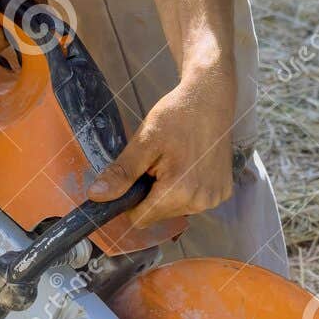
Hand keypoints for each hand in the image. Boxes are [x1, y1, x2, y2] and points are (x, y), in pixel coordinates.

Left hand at [87, 59, 238, 227]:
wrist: (210, 99)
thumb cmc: (177, 116)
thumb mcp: (144, 141)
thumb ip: (122, 173)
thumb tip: (96, 195)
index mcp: (179, 192)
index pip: (140, 219)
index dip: (131, 201)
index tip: (136, 176)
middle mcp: (200, 202)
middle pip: (159, 214)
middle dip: (152, 193)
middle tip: (158, 162)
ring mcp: (214, 199)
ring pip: (176, 209)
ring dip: (169, 192)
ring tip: (176, 161)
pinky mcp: (223, 192)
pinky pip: (194, 201)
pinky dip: (187, 188)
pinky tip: (191, 164)